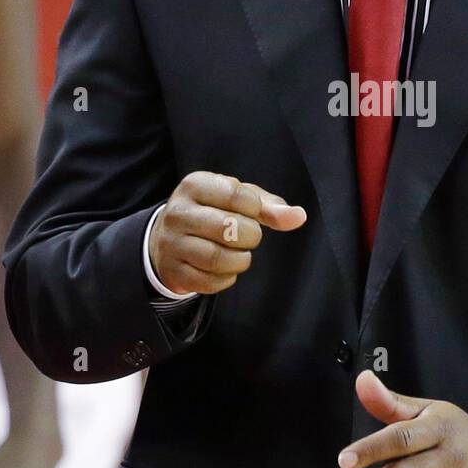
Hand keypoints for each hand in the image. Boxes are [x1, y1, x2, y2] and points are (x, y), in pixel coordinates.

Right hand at [149, 171, 305, 295]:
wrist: (168, 237)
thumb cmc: (213, 211)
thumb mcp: (238, 200)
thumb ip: (270, 207)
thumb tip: (299, 216)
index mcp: (194, 185)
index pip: (236, 195)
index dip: (255, 208)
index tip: (252, 212)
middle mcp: (178, 212)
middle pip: (228, 228)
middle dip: (251, 236)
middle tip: (249, 236)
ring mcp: (172, 243)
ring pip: (217, 258)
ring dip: (240, 260)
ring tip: (240, 253)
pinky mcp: (173, 271)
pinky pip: (208, 282)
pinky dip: (226, 279)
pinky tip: (225, 269)